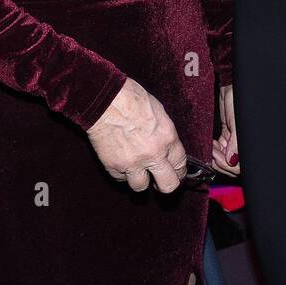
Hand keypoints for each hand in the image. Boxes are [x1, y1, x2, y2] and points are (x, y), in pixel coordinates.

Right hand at [86, 78, 187, 192]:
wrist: (104, 99)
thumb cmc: (130, 98)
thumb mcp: (158, 111)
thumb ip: (163, 133)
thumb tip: (166, 147)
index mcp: (167, 137)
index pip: (180, 165)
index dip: (179, 171)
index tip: (175, 173)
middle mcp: (153, 154)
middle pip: (168, 185)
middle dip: (165, 185)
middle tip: (160, 182)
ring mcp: (133, 162)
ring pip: (141, 187)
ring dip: (140, 179)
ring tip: (137, 171)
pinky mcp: (114, 166)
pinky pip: (120, 178)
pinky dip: (121, 172)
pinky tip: (120, 160)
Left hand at [211, 84, 238, 175]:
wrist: (230, 85)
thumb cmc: (238, 100)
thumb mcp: (238, 121)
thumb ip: (236, 143)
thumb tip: (231, 160)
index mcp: (249, 142)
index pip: (241, 166)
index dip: (229, 166)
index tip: (218, 157)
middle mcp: (243, 144)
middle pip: (233, 166)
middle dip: (221, 162)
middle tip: (213, 152)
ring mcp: (234, 142)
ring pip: (225, 159)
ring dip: (216, 156)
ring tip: (211, 147)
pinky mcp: (227, 136)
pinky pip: (221, 150)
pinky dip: (215, 149)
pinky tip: (211, 144)